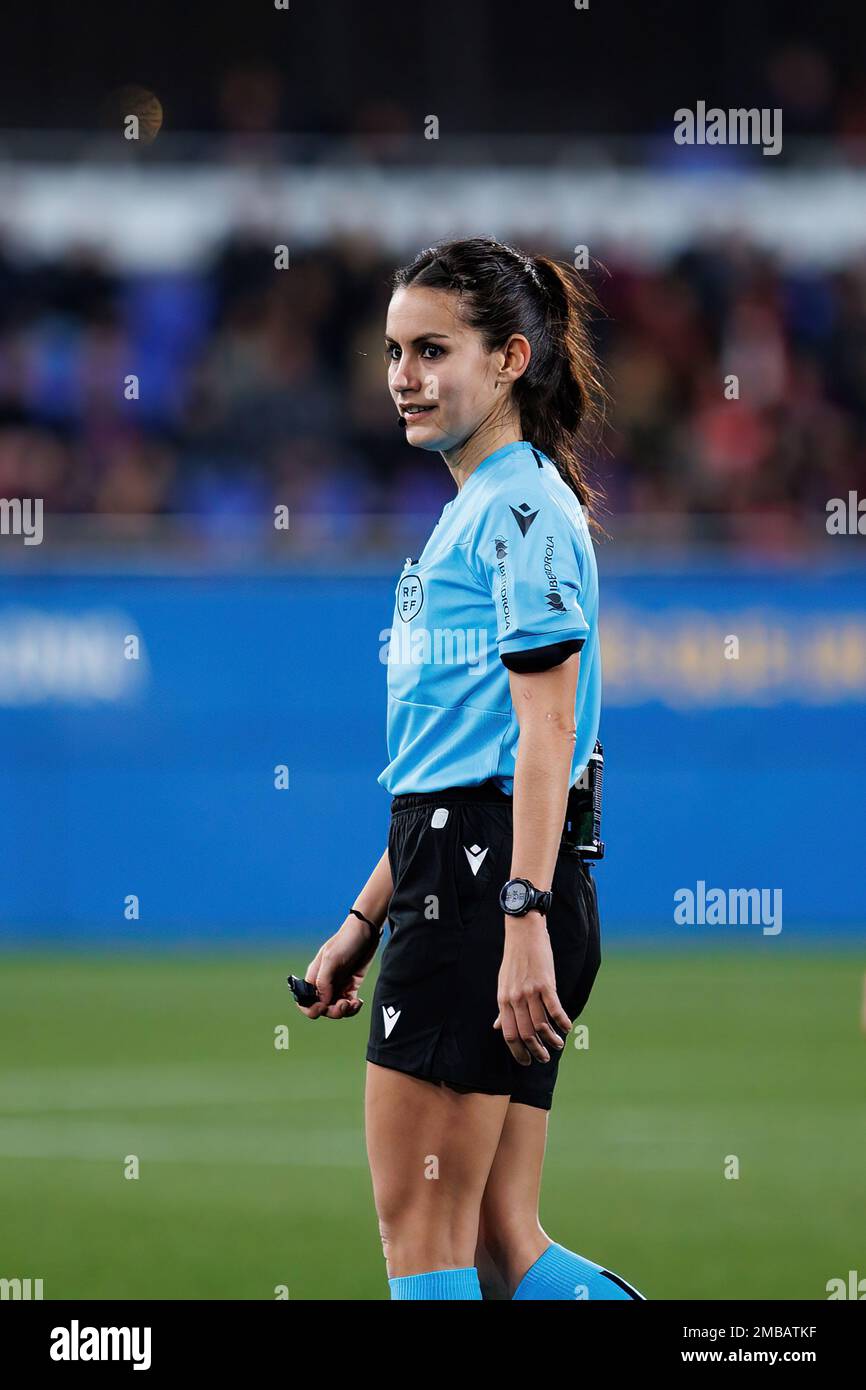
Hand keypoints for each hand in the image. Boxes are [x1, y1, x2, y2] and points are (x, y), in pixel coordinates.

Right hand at [294, 913, 381, 1019]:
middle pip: (322, 1008)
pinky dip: (352, 1008)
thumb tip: (322, 1002)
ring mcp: (338, 985)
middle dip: (332, 1011)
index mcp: (314, 977)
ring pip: (336, 1008)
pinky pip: (348, 1004)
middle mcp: (324, 984)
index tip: (323, 1007)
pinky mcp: (351, 986)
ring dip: (344, 1011)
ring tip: (354, 1003)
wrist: (367, 932)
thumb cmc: (346, 941)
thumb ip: (324, 981)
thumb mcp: (332, 959)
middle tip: (344, 1004)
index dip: (311, 1009)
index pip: (304, 1001)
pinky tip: (358, 1002)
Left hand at [493, 913, 572, 1063]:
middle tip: (545, 1058)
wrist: (523, 933)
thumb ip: (503, 1008)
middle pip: (526, 1034)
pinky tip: (567, 1027)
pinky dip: (562, 1022)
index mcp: (503, 1000)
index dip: (518, 1052)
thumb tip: (497, 1027)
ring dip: (552, 1039)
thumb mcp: (503, 985)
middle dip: (536, 1051)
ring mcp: (530, 992)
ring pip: (541, 1025)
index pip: (509, 1034)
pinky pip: (554, 1009)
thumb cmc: (514, 960)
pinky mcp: (545, 983)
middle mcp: (515, 998)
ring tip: (558, 1045)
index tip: (526, 1062)